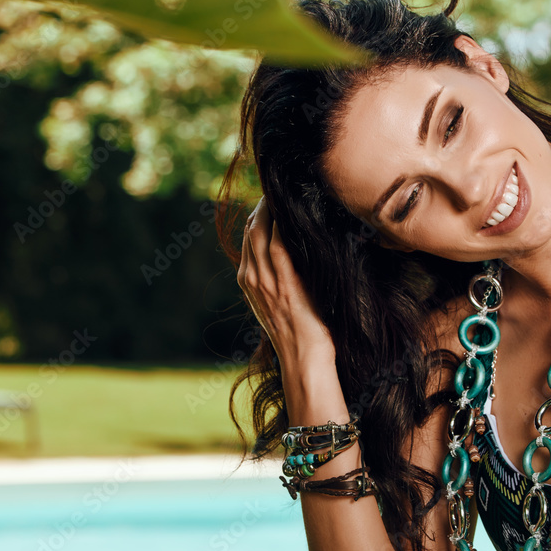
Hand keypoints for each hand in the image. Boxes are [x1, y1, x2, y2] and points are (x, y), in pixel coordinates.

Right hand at [236, 196, 335, 367]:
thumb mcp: (277, 305)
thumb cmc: (298, 335)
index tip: (269, 202)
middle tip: (275, 191)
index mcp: (248, 283)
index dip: (258, 217)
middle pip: (251, 231)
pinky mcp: (284, 283)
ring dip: (271, 210)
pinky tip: (291, 213)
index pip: (248, 240)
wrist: (302, 359)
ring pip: (260, 233)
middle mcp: (252, 279)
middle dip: (262, 207)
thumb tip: (291, 261)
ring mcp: (266, 281)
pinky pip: (279, 246)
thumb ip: (276, 282)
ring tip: (282, 194)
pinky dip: (283, 226)